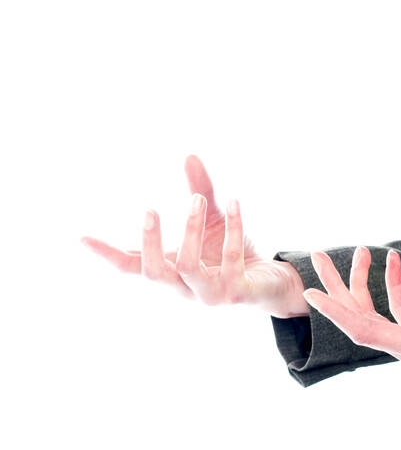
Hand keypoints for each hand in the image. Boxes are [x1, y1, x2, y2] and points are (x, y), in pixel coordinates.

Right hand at [80, 153, 301, 313]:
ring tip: (197, 199)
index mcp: (169, 271)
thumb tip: (189, 155)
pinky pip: (230, 259)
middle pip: (153, 272)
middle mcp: (183, 288)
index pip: (131, 266)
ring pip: (187, 267)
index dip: (107, 254)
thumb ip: (200, 191)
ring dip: (191, 230)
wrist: (270, 284)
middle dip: (149, 241)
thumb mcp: (212, 219)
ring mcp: (208, 293)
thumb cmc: (231, 254)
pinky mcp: (236, 292)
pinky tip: (233, 202)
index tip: (82, 237)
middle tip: (149, 209)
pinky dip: (232, 227)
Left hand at [304, 214, 400, 406]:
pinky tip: (394, 265)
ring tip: (362, 252)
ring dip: (367, 287)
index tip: (311, 292)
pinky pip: (400, 318)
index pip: (363, 329)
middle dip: (339, 288)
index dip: (335, 310)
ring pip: (379, 318)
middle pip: (362, 320)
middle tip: (319, 256)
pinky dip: (394, 293)